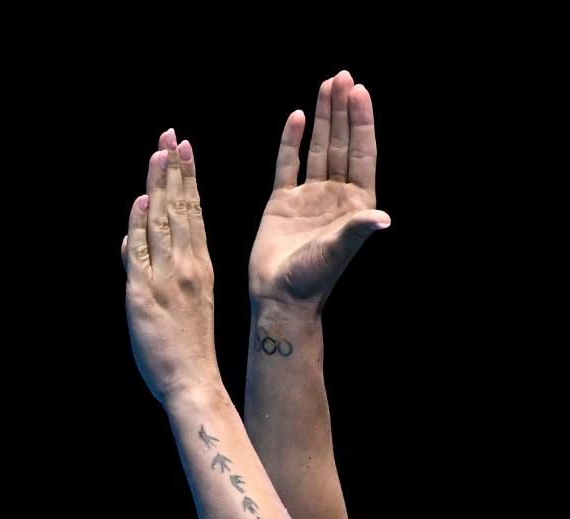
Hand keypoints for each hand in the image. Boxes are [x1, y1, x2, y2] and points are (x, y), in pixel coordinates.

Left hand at [122, 129, 219, 403]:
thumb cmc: (187, 348)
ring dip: (160, 186)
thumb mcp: (183, 303)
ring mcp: (167, 277)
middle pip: (180, 208)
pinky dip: (140, 225)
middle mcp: (187, 265)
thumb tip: (128, 241)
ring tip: (160, 151)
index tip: (184, 150)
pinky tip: (142, 200)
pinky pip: (141, 252)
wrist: (193, 381)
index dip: (187, 180)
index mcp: (200, 267)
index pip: (193, 213)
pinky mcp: (145, 293)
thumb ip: (152, 268)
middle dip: (175, 169)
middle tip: (172, 134)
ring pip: (163, 222)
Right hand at [249, 70, 390, 314]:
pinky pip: (288, 163)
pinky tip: (297, 117)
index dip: (362, 121)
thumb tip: (383, 219)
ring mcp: (309, 195)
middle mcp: (335, 194)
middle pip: (342, 143)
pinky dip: (292, 141)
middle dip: (342, 110)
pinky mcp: (281, 201)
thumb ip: (357, 230)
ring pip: (319, 148)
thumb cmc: (313, 278)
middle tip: (341, 77)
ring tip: (325, 86)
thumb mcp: (338, 251)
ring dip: (322, 118)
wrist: (279, 296)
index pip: (362, 153)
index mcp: (356, 203)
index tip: (359, 91)